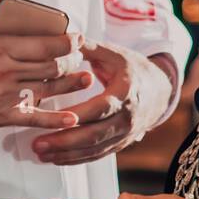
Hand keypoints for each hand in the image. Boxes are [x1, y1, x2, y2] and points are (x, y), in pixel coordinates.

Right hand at [0, 0, 92, 140]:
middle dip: (70, 60)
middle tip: (81, 56)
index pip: (43, 44)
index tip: (78, 38)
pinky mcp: (3, 116)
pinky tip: (72, 118)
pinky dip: (55, 119)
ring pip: (47, 89)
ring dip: (70, 84)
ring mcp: (6, 96)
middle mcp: (5, 72)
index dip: (66, 42)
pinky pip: (34, 118)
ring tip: (86, 78)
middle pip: (50, 66)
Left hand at [30, 44, 176, 165]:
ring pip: (95, 149)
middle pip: (95, 134)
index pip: (99, 107)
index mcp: (125, 92)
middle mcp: (127, 117)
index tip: (51, 119)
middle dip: (65, 142)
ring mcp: (125, 133)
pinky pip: (98, 155)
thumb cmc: (133, 70)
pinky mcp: (121, 143)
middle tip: (38, 144)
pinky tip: (57, 159)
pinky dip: (77, 159)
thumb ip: (89, 48)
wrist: (160, 90)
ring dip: (67, 154)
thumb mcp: (114, 54)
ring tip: (41, 155)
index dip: (75, 115)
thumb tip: (66, 38)